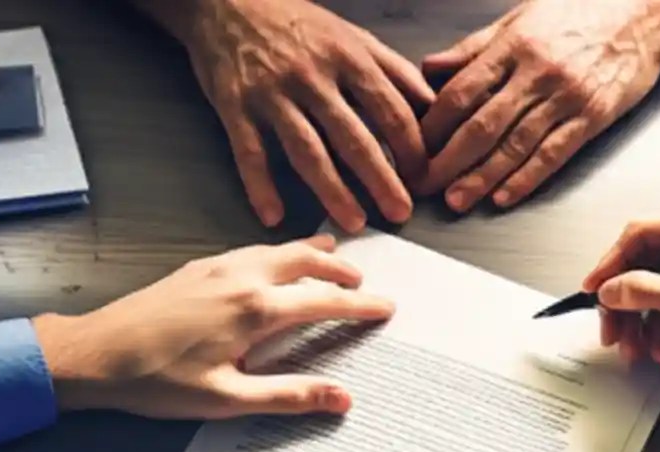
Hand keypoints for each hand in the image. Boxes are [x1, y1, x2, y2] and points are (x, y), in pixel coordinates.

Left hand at [33, 235, 393, 418]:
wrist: (94, 354)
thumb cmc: (156, 381)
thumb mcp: (228, 399)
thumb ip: (289, 396)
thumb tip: (341, 399)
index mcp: (255, 310)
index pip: (323, 302)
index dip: (360, 305)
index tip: (385, 308)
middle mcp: (241, 278)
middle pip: (305, 261)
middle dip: (340, 268)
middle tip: (363, 282)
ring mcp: (216, 269)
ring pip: (277, 249)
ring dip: (310, 252)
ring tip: (332, 253)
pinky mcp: (196, 269)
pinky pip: (251, 250)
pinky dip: (278, 251)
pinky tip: (274, 261)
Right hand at [181, 0, 432, 228]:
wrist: (226, 1)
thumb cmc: (298, 24)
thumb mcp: (353, 36)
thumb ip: (394, 71)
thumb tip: (433, 105)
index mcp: (349, 59)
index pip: (391, 110)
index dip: (412, 149)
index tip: (424, 179)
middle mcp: (313, 77)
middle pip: (354, 137)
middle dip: (381, 179)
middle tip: (400, 213)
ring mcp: (272, 93)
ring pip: (307, 150)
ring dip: (332, 191)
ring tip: (354, 222)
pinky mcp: (235, 106)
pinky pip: (250, 153)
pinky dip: (260, 186)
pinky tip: (274, 216)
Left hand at [418, 0, 659, 211]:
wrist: (643, 13)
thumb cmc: (581, 11)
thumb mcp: (519, 18)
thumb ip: (474, 49)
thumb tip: (431, 69)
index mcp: (513, 46)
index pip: (461, 91)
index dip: (433, 125)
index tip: (412, 146)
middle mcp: (537, 72)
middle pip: (482, 124)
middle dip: (448, 160)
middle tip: (423, 184)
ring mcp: (566, 97)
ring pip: (515, 145)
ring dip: (482, 177)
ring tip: (457, 199)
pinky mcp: (592, 117)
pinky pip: (553, 153)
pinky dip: (526, 178)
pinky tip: (504, 195)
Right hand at [584, 209, 659, 377]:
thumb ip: (650, 292)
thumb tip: (607, 290)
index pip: (639, 235)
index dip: (610, 262)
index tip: (591, 292)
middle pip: (641, 267)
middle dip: (624, 304)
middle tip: (609, 335)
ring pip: (652, 292)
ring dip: (640, 325)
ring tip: (634, 355)